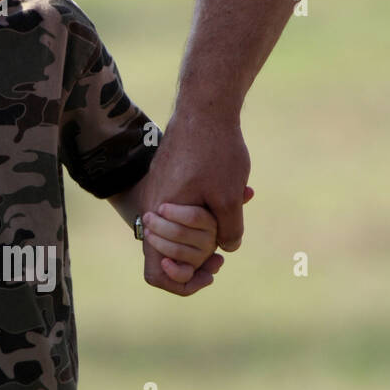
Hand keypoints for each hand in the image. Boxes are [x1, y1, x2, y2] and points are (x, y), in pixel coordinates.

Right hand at [140, 107, 251, 294]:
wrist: (205, 106)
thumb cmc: (215, 151)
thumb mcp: (229, 197)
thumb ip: (229, 231)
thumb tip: (227, 248)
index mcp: (159, 219)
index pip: (157, 273)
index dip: (182, 283)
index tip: (211, 272)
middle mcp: (152, 211)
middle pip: (169, 256)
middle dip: (199, 258)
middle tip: (224, 253)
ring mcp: (158, 196)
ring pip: (179, 232)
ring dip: (207, 231)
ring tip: (237, 211)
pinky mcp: (168, 183)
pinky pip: (184, 211)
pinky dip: (207, 211)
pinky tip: (238, 192)